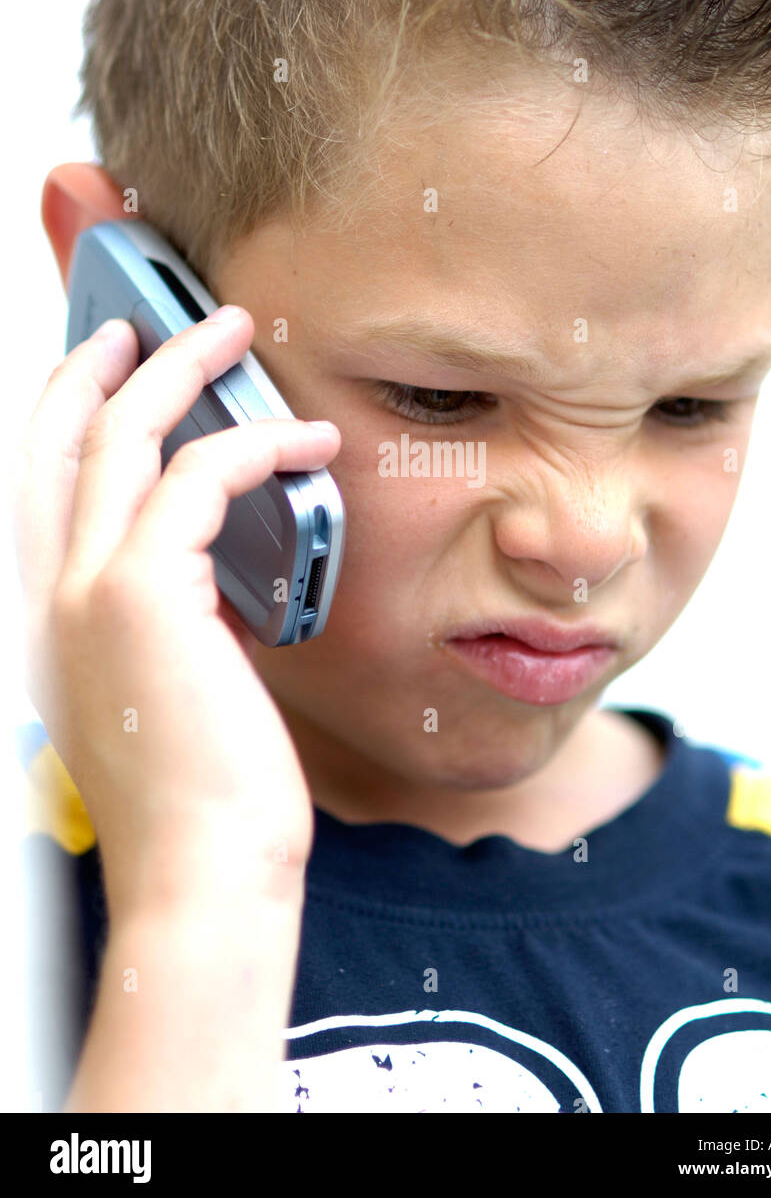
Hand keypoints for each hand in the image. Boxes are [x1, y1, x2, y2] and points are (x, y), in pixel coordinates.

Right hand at [13, 305, 339, 915]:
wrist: (200, 876)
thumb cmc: (199, 796)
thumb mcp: (175, 686)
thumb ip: (178, 617)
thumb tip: (223, 569)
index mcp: (51, 618)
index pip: (37, 486)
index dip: (63, 412)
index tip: (105, 370)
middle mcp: (46, 595)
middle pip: (58, 437)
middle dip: (105, 363)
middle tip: (150, 321)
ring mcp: (82, 590)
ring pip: (121, 434)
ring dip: (183, 370)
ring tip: (239, 335)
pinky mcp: (141, 593)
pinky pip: (199, 477)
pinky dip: (253, 443)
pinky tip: (304, 441)